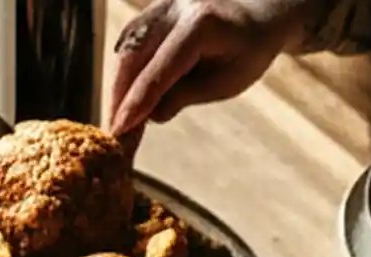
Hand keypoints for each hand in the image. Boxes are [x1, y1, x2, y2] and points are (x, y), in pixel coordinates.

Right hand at [109, 0, 325, 137]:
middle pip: (134, 54)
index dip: (138, 101)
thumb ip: (185, 96)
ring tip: (117, 116)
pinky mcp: (151, 12)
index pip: (161, 68)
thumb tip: (148, 116)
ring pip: (126, 48)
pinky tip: (123, 96)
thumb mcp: (225, 83)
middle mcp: (176, 7)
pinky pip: (129, 43)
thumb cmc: (246, 52)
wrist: (256, 15)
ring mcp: (161, 5)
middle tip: (113, 130)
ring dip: (118, 85)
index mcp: (202, 23)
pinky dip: (123, 72)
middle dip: (120, 94)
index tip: (120, 130)